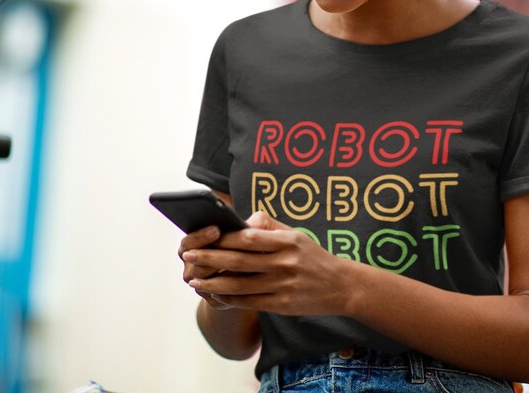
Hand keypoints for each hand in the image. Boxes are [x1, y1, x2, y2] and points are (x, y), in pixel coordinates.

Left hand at [184, 211, 349, 315]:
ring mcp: (282, 286)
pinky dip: (229, 299)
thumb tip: (241, 222)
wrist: (341, 286)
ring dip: (213, 283)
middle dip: (210, 258)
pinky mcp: (281, 305)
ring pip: (240, 285)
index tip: (204, 236)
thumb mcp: (295, 233)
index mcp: (287, 241)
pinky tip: (215, 294)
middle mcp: (284, 263)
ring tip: (194, 280)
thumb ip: (268, 225)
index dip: (224, 238)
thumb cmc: (312, 255)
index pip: (249, 237)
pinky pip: (249, 302)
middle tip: (188, 256)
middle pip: (239, 261)